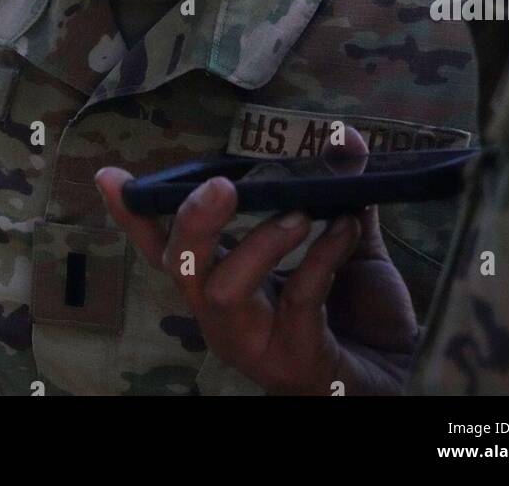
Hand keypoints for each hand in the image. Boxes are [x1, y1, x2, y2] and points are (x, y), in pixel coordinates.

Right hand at [95, 134, 418, 395]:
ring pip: (224, 291)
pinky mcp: (292, 360)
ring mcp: (254, 343)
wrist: (398, 373)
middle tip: (221, 186)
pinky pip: (297, 299)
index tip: (110, 177)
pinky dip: (321, 257)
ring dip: (261, 243)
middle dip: (192, 221)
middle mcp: (226, 316)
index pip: (169, 247)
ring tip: (302, 213)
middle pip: (182, 267)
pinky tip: (347, 231)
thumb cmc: (359, 311)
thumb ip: (339, 190)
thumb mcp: (344, 239)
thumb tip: (346, 137)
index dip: (135, 216)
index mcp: (226, 280)